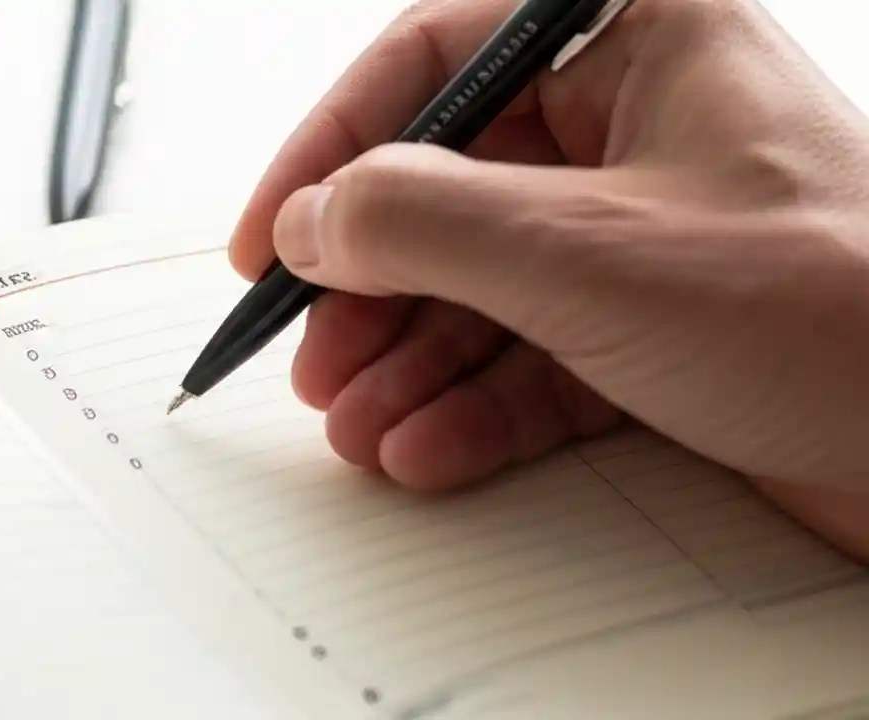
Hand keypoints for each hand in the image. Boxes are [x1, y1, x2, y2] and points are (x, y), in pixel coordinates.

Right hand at [228, 0, 868, 560]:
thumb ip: (422, 221)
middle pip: (448, 191)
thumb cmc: (841, 311)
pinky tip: (425, 448)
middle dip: (372, 286)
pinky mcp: (655, 327)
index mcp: (636, 41)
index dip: (332, 150)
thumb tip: (318, 220)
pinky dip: (473, 404)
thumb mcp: (586, 251)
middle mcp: (635, 129)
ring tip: (358, 425)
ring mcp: (642, 234)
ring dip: (410, 361)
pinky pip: (532, 353)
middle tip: (313, 353)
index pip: (434, 64)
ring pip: (483, 285)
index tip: (272, 237)